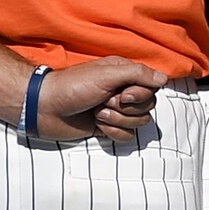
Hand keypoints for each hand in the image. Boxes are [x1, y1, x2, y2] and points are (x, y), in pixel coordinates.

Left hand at [32, 58, 168, 143]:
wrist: (44, 108)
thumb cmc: (73, 86)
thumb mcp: (108, 74)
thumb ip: (138, 74)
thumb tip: (164, 79)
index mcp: (124, 75)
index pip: (153, 87)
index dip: (141, 94)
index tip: (122, 93)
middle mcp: (123, 91)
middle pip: (148, 106)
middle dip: (126, 108)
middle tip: (103, 102)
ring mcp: (115, 111)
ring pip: (139, 122)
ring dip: (117, 120)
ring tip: (97, 113)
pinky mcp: (107, 127)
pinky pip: (127, 136)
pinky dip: (113, 132)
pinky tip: (97, 126)